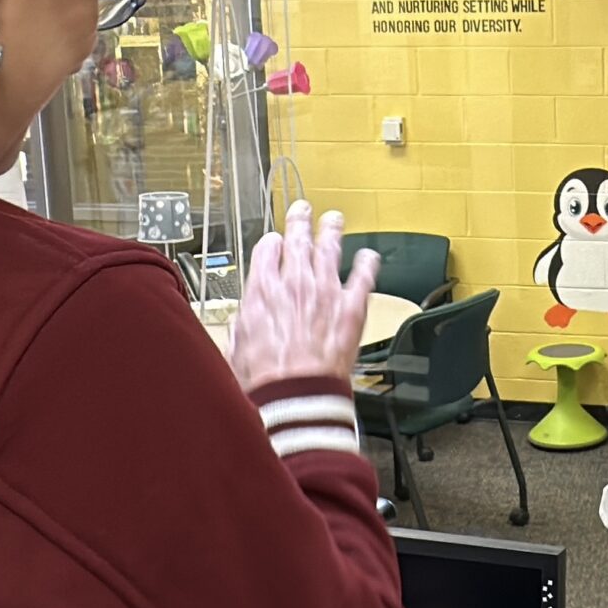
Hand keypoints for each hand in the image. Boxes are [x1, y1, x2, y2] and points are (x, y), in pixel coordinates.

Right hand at [226, 201, 377, 392]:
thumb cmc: (266, 379)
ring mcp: (325, 291)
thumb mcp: (236, 348)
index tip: (275, 243)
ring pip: (330, 249)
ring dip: (332, 231)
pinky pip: (363, 277)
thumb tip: (241, 325)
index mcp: (263, 290)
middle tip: (303, 211)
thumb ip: (242, 327)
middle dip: (301, 222)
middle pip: (298, 240)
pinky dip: (367, 264)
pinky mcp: (351, 307)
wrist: (296, 396)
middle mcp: (294, 282)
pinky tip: (370, 256)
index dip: (272, 244)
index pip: (267, 250)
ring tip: (334, 220)